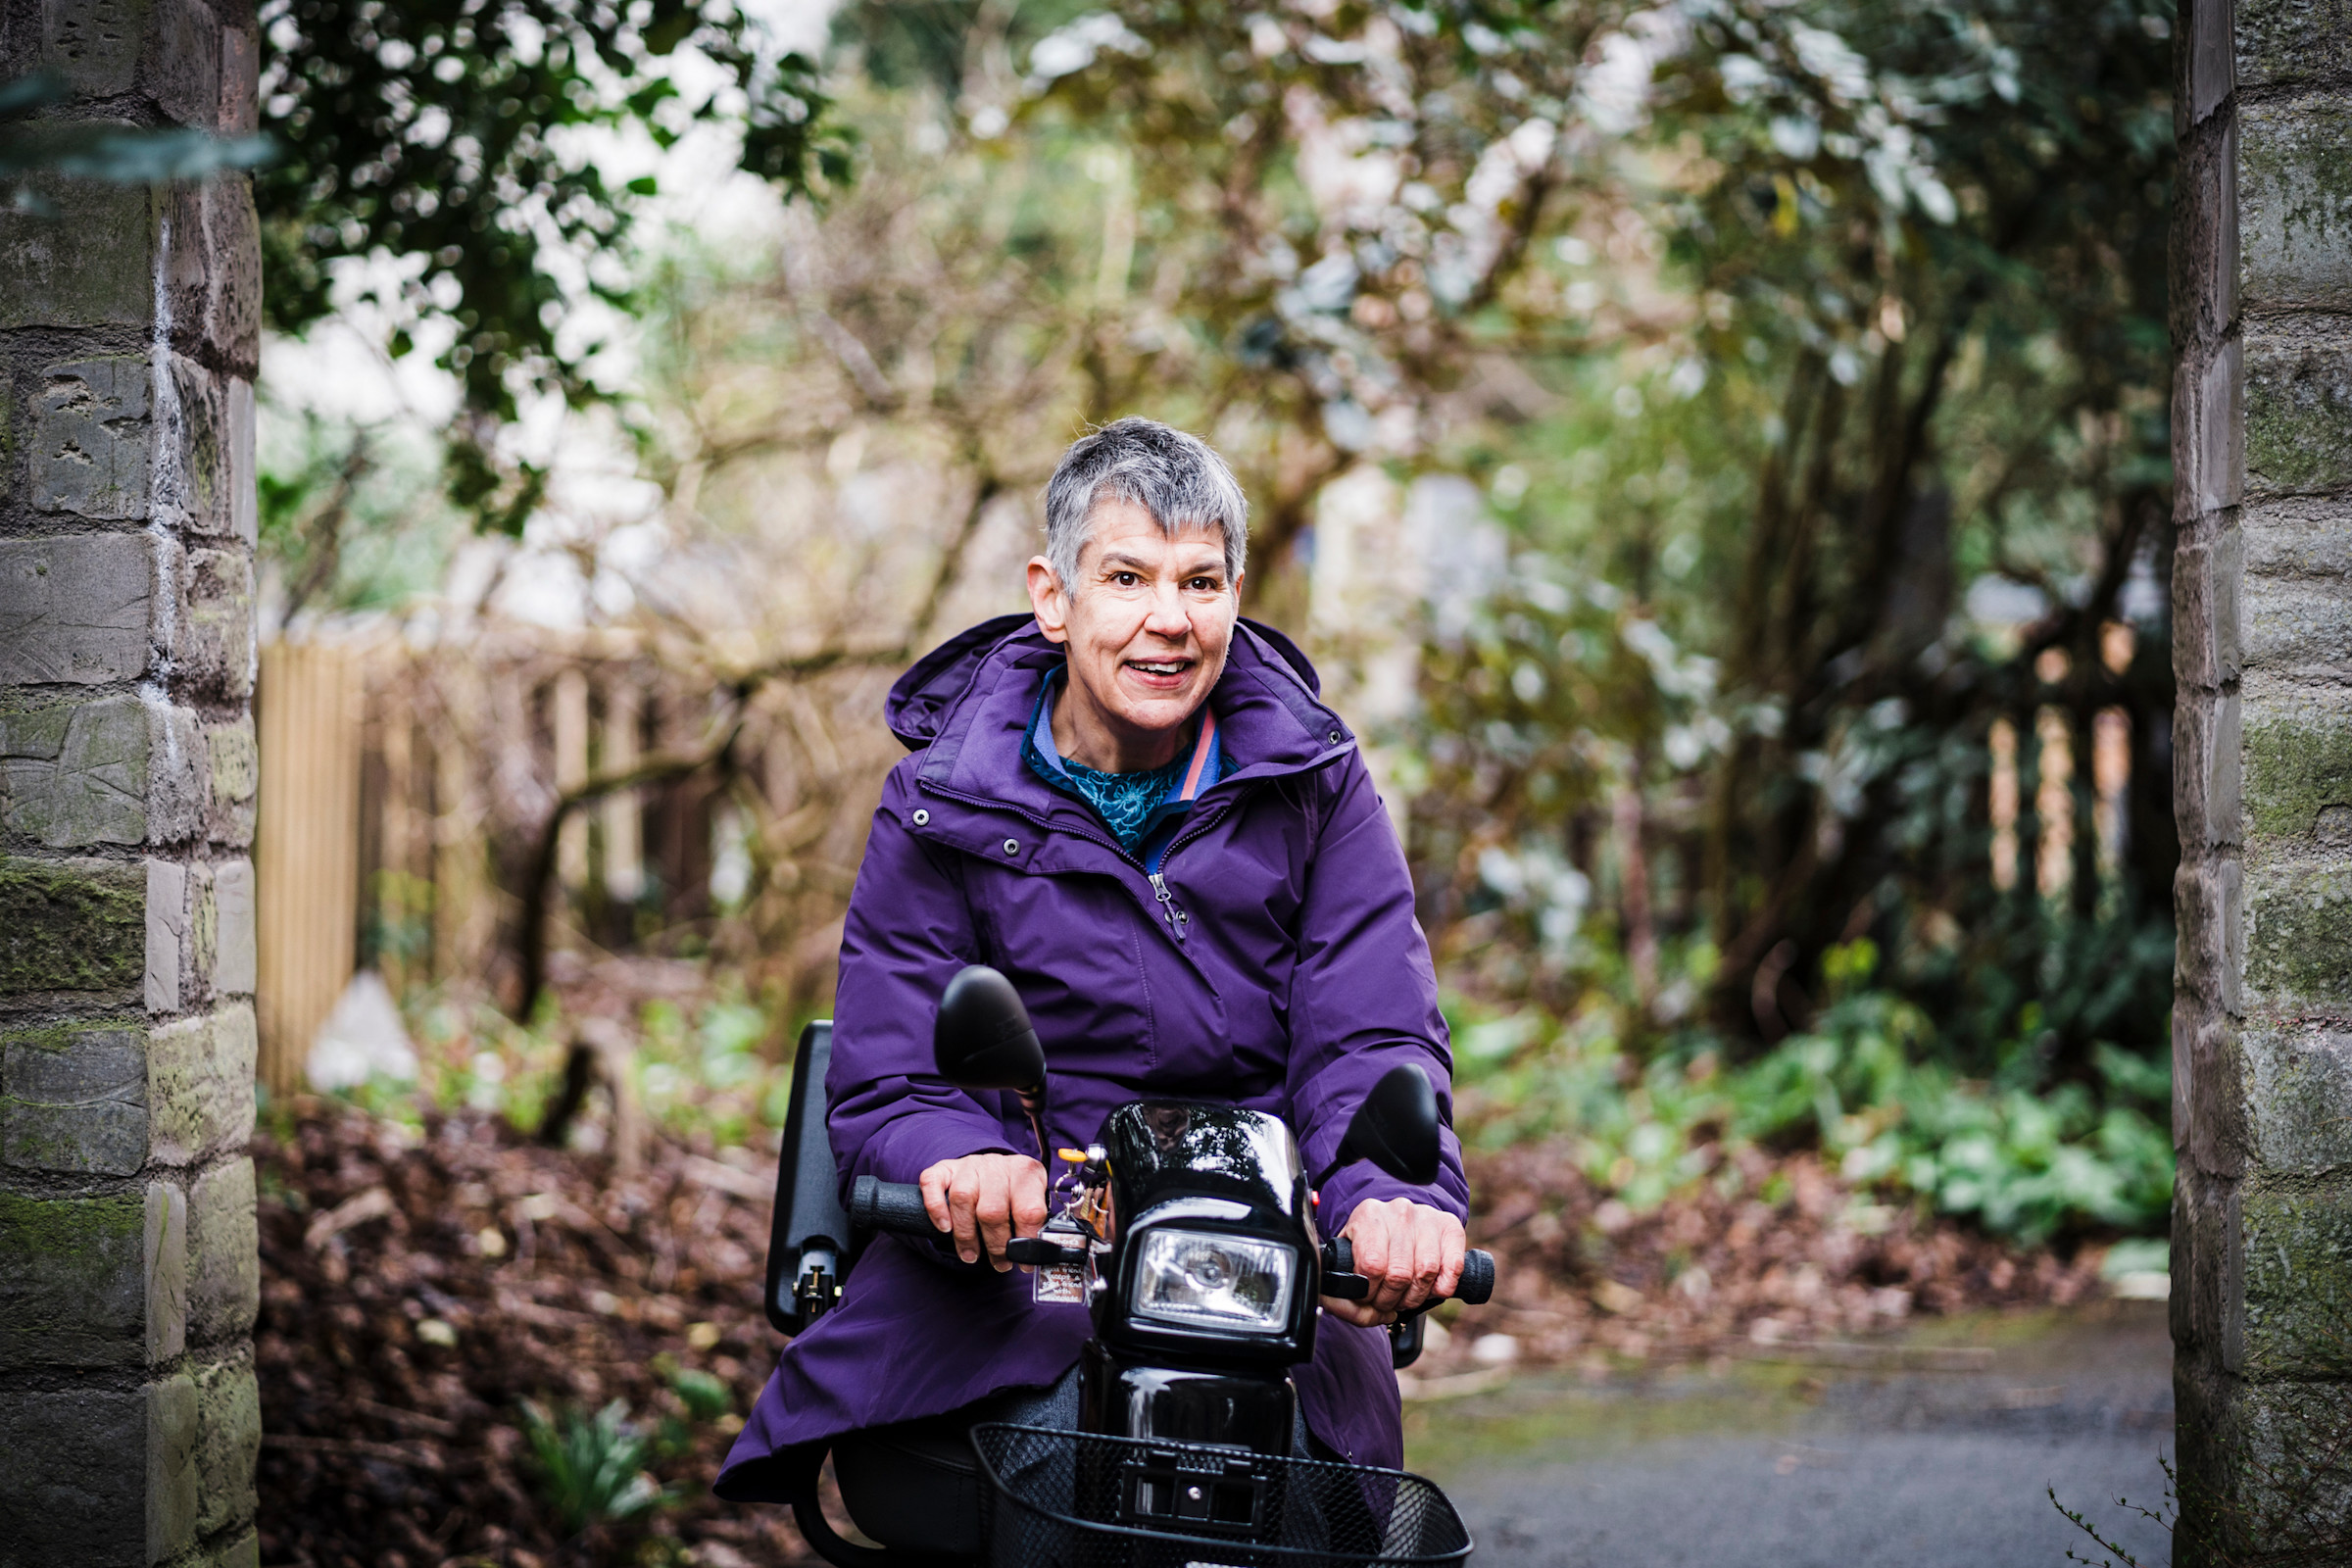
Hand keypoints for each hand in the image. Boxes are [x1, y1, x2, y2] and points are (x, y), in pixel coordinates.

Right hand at [919, 1152, 1048, 1270]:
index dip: (1025, 1241)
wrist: (992, 1166)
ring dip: (966, 1235)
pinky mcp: (944, 1169)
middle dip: (995, 1245)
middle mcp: (996, 1165)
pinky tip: (945, 1228)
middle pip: (992, 1209)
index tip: (1024, 1261)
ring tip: (972, 1255)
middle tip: (999, 1263)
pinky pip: (932, 1184)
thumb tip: (1033, 1254)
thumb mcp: (1031, 1201)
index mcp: (1025, 1172)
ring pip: (962, 1198)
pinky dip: (936, 1209)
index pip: (1028, 1210)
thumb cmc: (1012, 1191)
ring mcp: (969, 1165)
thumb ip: (1032, 1223)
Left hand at [1321, 1197, 1465, 1326]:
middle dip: (1391, 1300)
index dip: (1369, 1293)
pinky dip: (1442, 1289)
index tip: (1366, 1299)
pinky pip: (1453, 1268)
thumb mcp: (1347, 1257)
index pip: (1372, 1265)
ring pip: (1426, 1273)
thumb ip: (1343, 1288)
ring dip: (1415, 1298)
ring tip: (1405, 1298)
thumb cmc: (1370, 1243)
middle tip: (1386, 1303)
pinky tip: (1429, 1290)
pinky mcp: (1450, 1226)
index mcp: (1368, 1215)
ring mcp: (1427, 1217)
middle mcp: (1399, 1212)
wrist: (1396, 1219)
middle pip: (1399, 1274)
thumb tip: (1361, 1313)